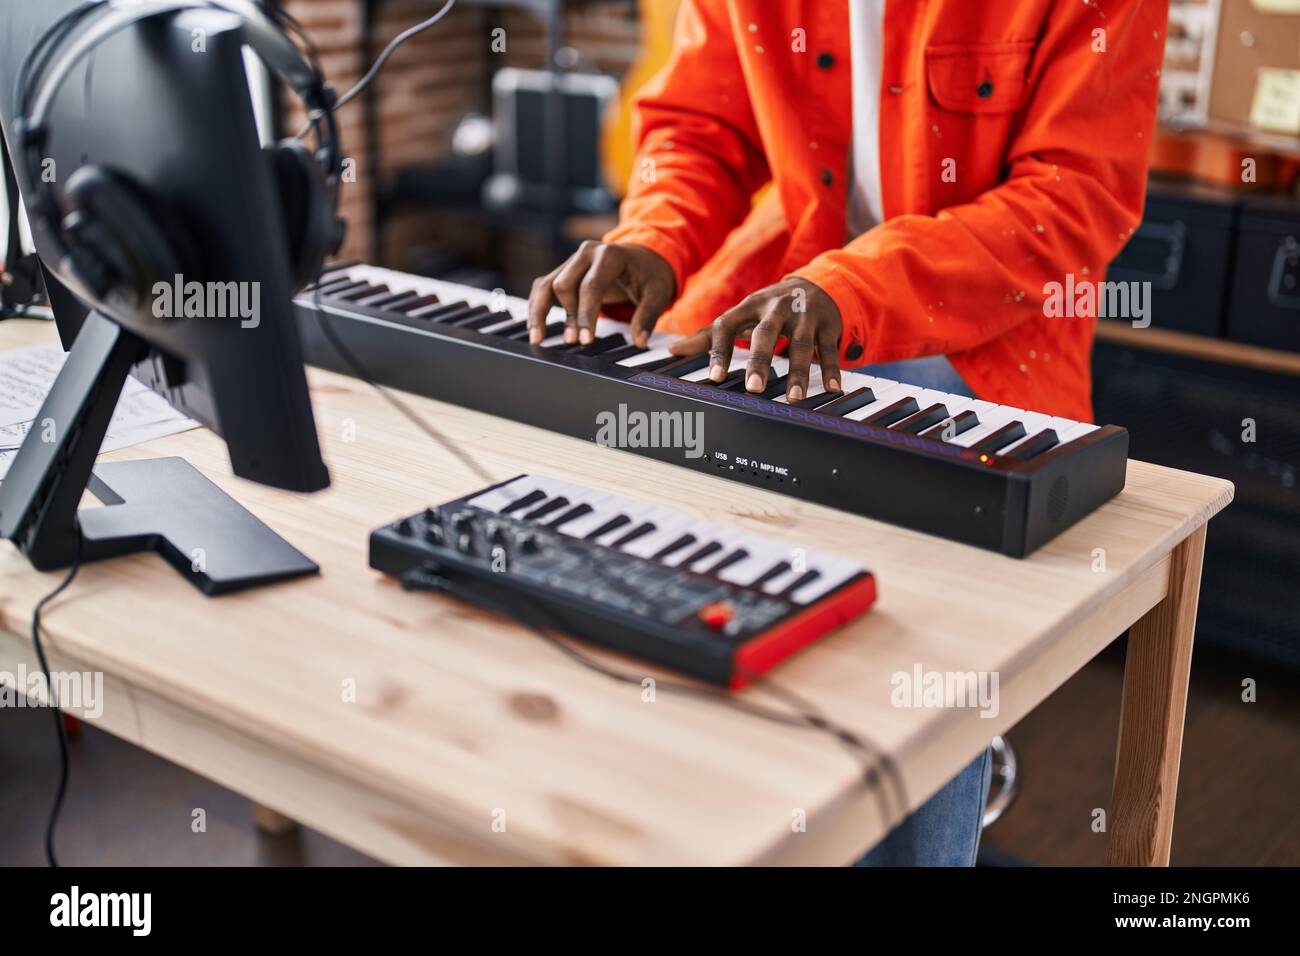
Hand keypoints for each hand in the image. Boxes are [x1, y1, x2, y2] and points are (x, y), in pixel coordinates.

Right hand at [527, 241, 675, 347]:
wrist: (645, 257)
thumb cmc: (650, 275)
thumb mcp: (658, 294)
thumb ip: (647, 317)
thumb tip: (639, 342)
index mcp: (610, 255)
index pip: (591, 286)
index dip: (586, 315)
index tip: (585, 341)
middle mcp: (586, 253)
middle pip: (565, 285)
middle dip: (568, 316)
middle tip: (574, 342)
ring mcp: (572, 261)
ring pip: (546, 285)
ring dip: (540, 313)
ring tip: (537, 339)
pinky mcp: (564, 270)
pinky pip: (543, 287)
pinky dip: (537, 307)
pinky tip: (535, 328)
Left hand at [667, 277, 842, 401]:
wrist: (815, 283)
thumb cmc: (769, 308)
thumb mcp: (740, 315)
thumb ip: (709, 335)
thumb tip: (673, 351)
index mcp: (749, 306)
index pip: (728, 325)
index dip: (719, 350)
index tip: (714, 377)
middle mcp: (776, 308)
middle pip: (766, 334)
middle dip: (760, 360)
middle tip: (754, 388)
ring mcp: (804, 315)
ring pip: (801, 344)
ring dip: (798, 372)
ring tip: (794, 398)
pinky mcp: (828, 323)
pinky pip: (829, 348)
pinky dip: (831, 368)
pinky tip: (831, 388)